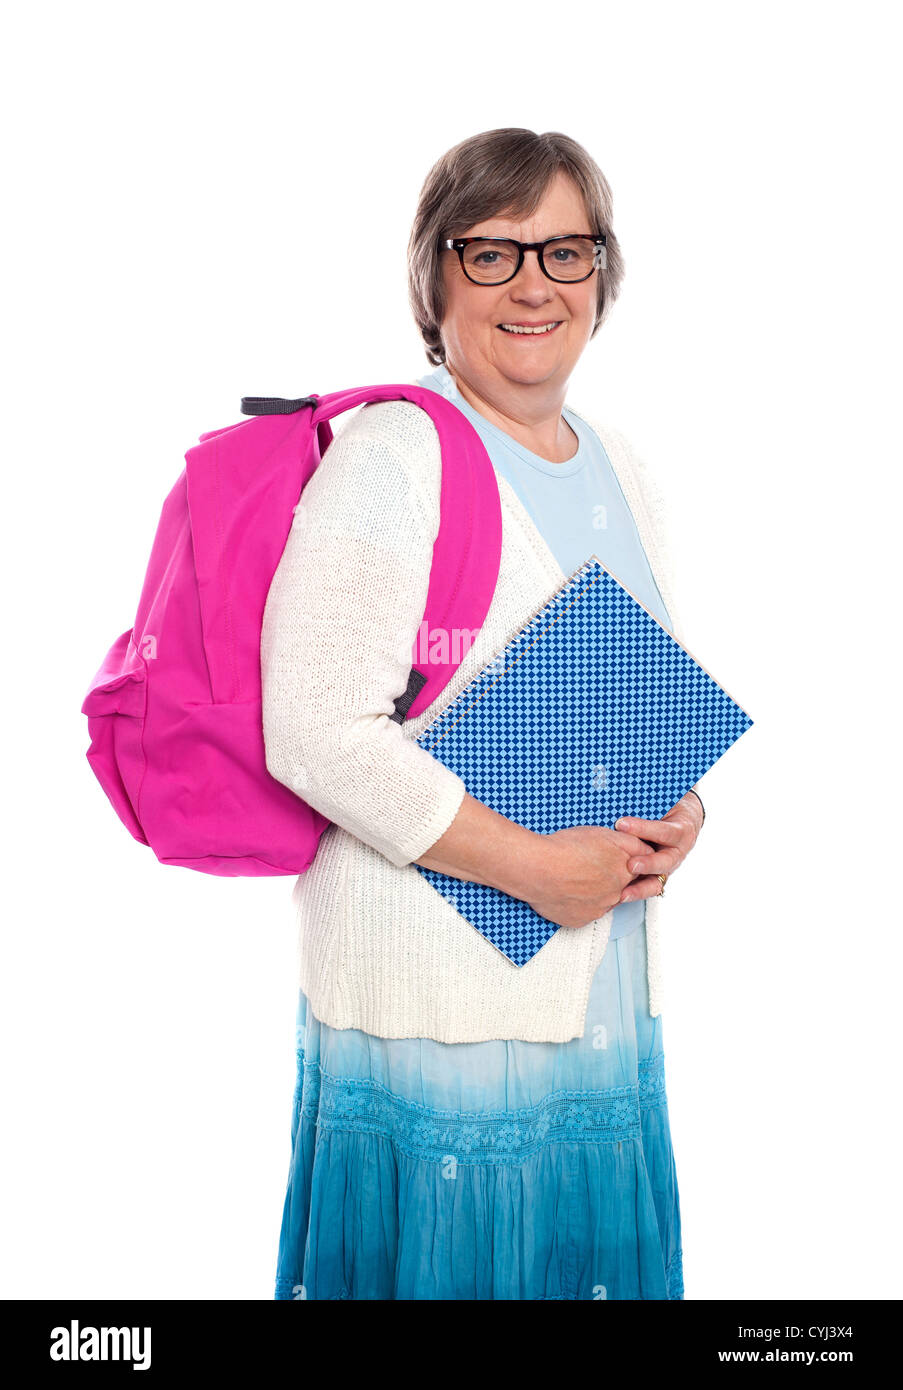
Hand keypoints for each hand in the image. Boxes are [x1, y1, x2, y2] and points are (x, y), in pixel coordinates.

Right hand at [522, 824, 657, 928]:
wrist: (538, 868)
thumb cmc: (565, 848)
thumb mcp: (603, 833)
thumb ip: (627, 842)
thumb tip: (641, 849)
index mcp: (625, 869)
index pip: (641, 868)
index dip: (630, 862)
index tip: (621, 860)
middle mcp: (617, 891)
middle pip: (624, 886)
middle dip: (613, 877)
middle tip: (593, 867)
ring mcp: (600, 908)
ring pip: (605, 900)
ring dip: (597, 891)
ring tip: (576, 877)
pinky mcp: (582, 920)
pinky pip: (586, 912)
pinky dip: (579, 903)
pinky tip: (567, 890)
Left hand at [613, 791, 703, 903]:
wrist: (683, 814)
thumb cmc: (670, 804)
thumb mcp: (666, 798)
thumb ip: (649, 797)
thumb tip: (617, 779)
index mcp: (681, 829)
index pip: (664, 831)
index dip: (644, 828)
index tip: (621, 823)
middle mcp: (677, 850)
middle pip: (665, 861)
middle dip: (648, 864)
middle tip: (630, 865)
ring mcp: (668, 864)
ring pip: (658, 880)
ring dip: (640, 887)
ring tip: (623, 893)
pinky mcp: (658, 874)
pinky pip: (649, 887)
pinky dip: (635, 893)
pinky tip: (618, 898)